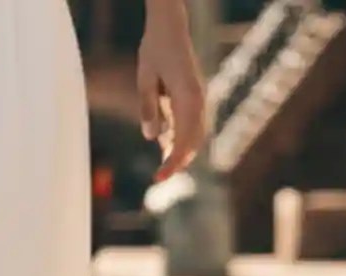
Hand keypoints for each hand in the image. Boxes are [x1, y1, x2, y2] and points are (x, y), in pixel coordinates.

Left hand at [138, 1, 206, 180]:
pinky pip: (193, 124)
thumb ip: (149, 108)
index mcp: (188, 96)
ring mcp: (200, 98)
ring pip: (196, 134)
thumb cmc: (155, 49)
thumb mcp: (145, 78)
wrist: (170, 27)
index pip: (183, 139)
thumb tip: (153, 137)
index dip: (173, 162)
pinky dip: (182, 138)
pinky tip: (166, 143)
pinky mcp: (196, 96)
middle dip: (178, 161)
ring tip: (162, 164)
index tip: (160, 178)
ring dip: (181, 150)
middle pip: (194, 141)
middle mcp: (199, 99)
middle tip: (159, 177)